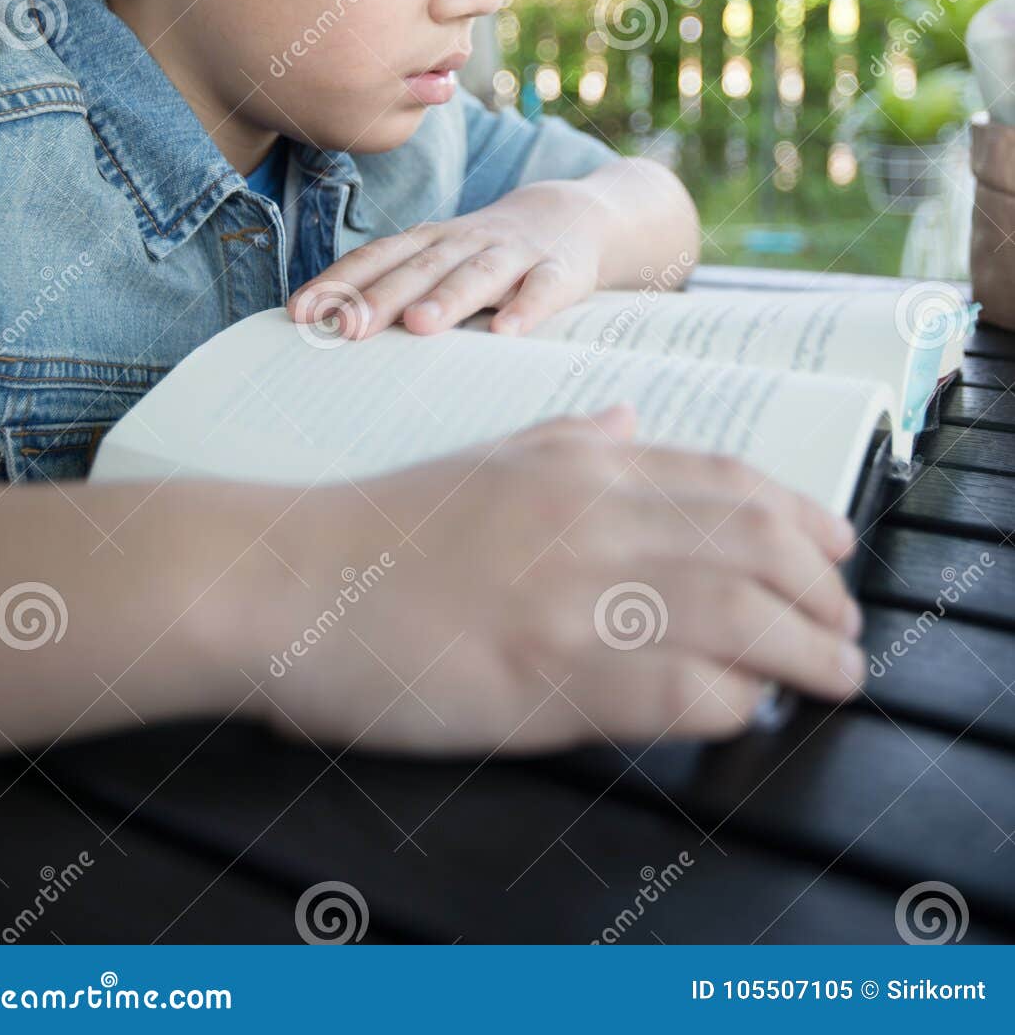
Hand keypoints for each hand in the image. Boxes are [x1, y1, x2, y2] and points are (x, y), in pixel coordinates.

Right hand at [214, 407, 866, 754]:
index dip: (802, 518)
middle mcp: (592, 517)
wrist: (287, 578)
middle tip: (845, 630)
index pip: (728, 483)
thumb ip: (565, 437)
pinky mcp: (546, 676)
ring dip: (804, 653)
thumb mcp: (483, 458)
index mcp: (577, 466)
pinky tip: (743, 713)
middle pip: (754, 546)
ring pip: (738, 616)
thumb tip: (629, 417)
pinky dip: (729, 704)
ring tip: (831, 678)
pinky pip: (677, 692)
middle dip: (823, 592)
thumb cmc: (379, 527)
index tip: (836, 552)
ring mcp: (573, 594)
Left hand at [288, 180, 606, 338]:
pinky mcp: (560, 272)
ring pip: (478, 275)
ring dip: (448, 298)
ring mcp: (515, 255)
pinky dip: (526, 310)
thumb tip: (328, 325)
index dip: (339, 282)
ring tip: (419, 326)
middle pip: (420, 268)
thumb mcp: (441, 259)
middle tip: (347, 326)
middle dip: (382, 296)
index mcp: (431, 241)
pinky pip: (543, 291)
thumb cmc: (488, 252)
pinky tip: (507, 334)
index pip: (378, 257)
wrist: (574, 217)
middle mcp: (467, 243)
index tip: (300, 312)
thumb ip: (396, 285)